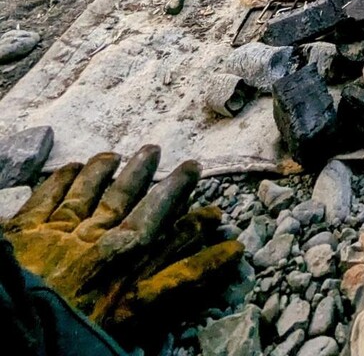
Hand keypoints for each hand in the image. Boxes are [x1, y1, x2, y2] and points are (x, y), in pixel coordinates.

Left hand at [3, 145, 243, 342]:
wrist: (14, 328)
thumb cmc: (71, 333)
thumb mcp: (127, 319)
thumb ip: (165, 289)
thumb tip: (221, 256)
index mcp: (125, 266)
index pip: (171, 241)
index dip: (197, 229)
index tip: (218, 215)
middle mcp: (102, 242)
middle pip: (141, 206)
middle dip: (169, 186)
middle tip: (191, 165)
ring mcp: (63, 232)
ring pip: (95, 193)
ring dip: (114, 172)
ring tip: (127, 153)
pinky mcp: (27, 230)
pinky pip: (48, 196)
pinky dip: (61, 179)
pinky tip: (72, 166)